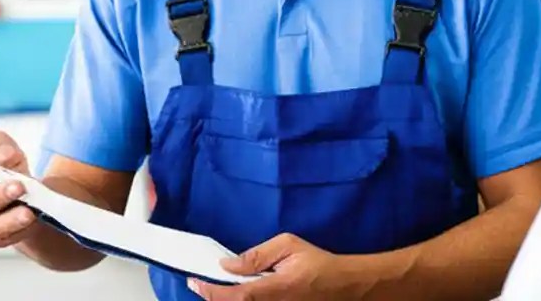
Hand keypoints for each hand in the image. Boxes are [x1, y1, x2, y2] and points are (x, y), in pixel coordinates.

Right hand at [0, 131, 39, 248]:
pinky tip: (33, 218)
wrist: (26, 191)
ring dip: (10, 219)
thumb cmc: (4, 165)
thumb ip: (0, 145)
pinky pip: (4, 237)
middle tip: (19, 187)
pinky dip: (19, 229)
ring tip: (29, 211)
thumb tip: (4, 156)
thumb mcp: (3, 147)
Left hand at [189, 234, 371, 300]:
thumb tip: (228, 265)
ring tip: (214, 289)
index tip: (194, 281)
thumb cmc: (318, 262)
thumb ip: (256, 256)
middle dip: (213, 298)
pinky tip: (233, 294)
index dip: (211, 292)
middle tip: (199, 284)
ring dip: (226, 300)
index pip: (235, 296)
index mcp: (275, 289)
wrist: (346, 286)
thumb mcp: (288, 245)